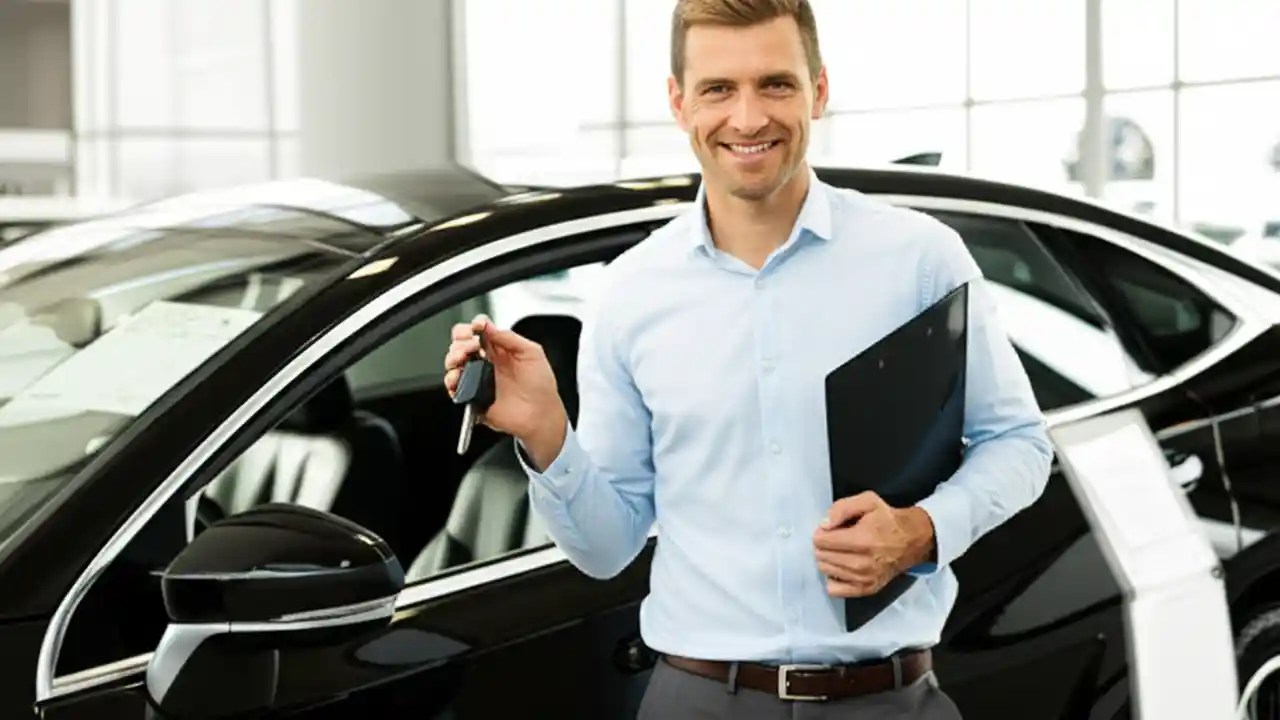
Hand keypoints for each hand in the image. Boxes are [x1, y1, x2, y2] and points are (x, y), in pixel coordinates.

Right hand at [443, 314, 565, 458]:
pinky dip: (451, 379)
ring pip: (454, 362)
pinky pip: (454, 386)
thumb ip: (510, 337)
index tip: (477, 327)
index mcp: (501, 350)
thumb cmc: (541, 388)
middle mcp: (487, 362)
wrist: (539, 416)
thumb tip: (490, 327)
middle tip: (471, 344)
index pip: (480, 331)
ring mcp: (479, 379)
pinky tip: (459, 376)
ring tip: (462, 357)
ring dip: (453, 356)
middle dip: (461, 339)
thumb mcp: (533, 353)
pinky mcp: (472, 396)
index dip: (475, 326)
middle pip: (462, 343)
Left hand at [812, 491, 934, 597]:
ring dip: (828, 560)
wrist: (912, 540)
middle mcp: (863, 563)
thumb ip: (842, 508)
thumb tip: (824, 525)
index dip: (821, 532)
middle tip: (836, 539)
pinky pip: (834, 589)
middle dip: (823, 546)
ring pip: (826, 571)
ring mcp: (865, 579)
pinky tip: (842, 567)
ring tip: (841, 551)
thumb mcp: (868, 501)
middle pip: (822, 556)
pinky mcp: (866, 589)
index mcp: (863, 540)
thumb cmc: (888, 519)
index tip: (830, 529)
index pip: (822, 541)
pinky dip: (833, 578)